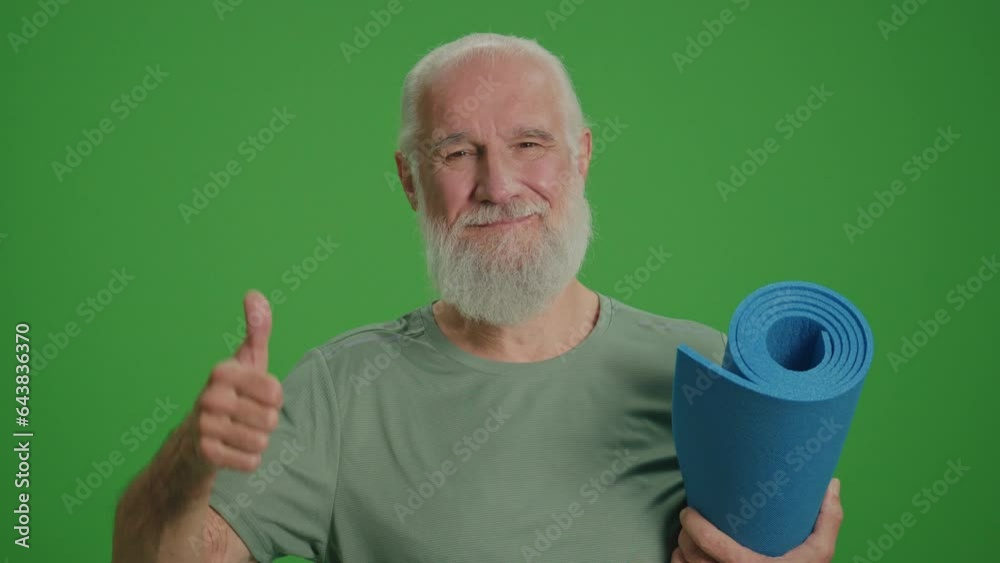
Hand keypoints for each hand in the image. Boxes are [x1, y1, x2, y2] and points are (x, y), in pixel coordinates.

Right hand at [190, 290, 282, 471]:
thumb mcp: (246, 361)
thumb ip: (257, 329)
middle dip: (265, 423)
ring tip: (238, 434)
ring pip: (261, 441)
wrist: (194, 443)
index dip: (274, 398)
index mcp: (222, 371)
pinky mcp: (205, 454)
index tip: (255, 396)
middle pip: (270, 418)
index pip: (275, 390)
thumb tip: (254, 294)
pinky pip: (250, 462)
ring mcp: (204, 426)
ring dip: (257, 442)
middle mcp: (209, 396)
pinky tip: (232, 451)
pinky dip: (248, 460)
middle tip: (245, 418)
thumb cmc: (231, 396)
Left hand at [672, 478, 842, 562]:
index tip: (688, 510)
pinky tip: (687, 557)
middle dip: (686, 536)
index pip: (710, 544)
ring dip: (682, 551)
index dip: (693, 525)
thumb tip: (831, 484)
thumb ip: (827, 520)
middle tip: (689, 520)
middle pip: (692, 555)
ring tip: (687, 537)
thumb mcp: (819, 553)